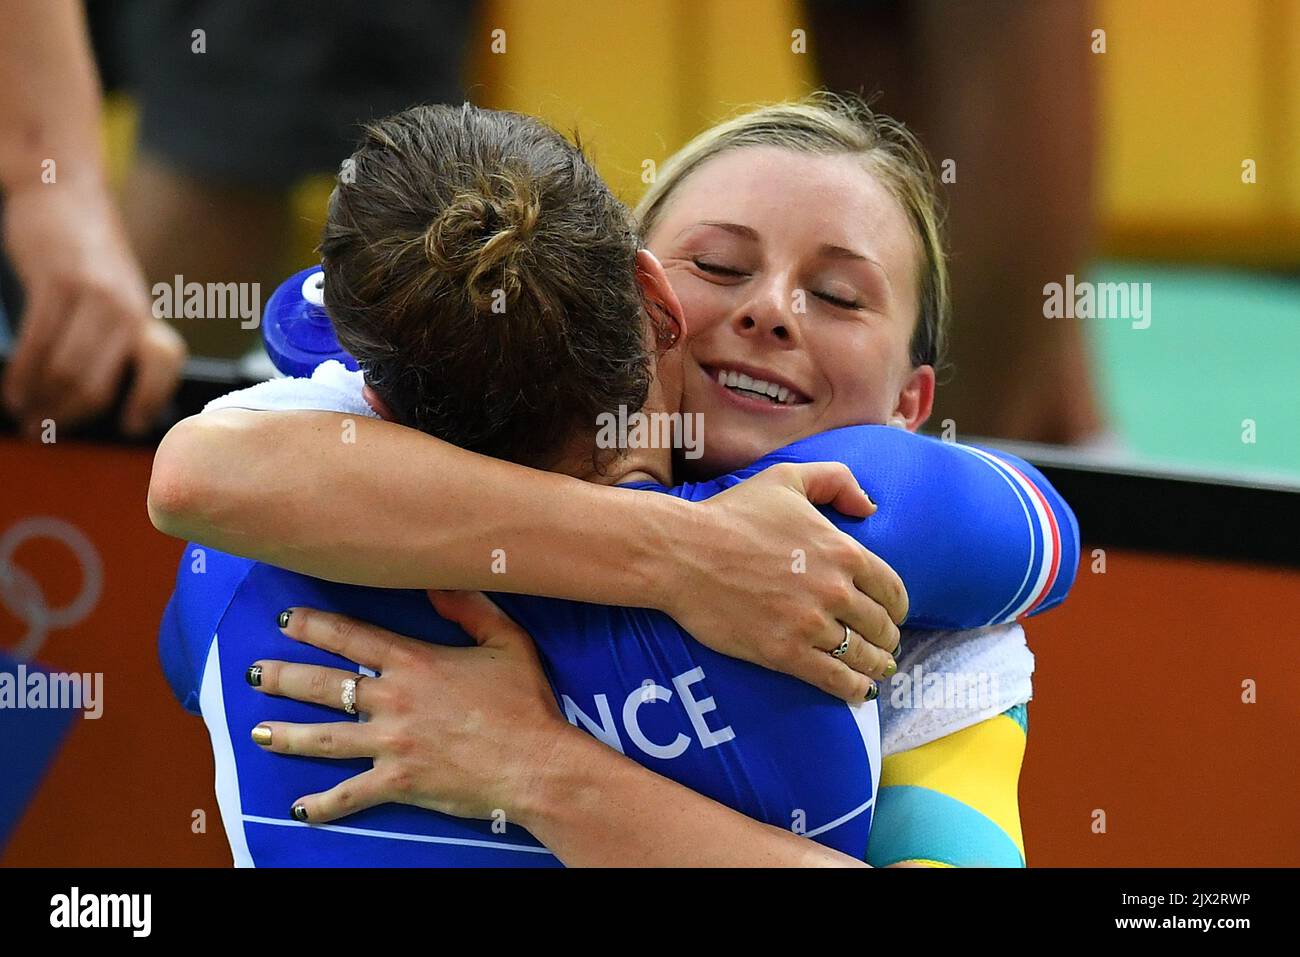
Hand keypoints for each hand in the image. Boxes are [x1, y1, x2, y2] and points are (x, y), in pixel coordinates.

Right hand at [1, 179, 186, 435]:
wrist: (64, 192)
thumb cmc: (86, 255)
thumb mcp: (116, 295)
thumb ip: (115, 337)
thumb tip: (99, 392)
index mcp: (143, 316)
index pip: (163, 365)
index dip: (150, 401)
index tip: (130, 426)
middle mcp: (126, 310)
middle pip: (99, 385)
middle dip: (69, 415)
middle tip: (45, 429)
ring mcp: (93, 296)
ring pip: (65, 372)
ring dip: (40, 401)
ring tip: (25, 413)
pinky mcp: (56, 283)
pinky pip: (37, 345)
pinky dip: (22, 376)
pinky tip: (13, 391)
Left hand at [248, 593, 570, 823]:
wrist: (536, 763)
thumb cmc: (526, 704)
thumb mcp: (508, 642)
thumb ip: (471, 609)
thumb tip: (438, 584)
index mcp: (416, 662)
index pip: (351, 637)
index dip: (314, 626)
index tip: (286, 620)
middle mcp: (394, 700)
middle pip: (325, 685)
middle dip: (284, 677)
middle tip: (255, 673)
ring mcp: (392, 743)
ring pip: (325, 738)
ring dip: (286, 735)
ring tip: (257, 732)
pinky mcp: (398, 782)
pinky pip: (350, 795)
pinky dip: (322, 804)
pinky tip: (298, 808)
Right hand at [662, 461, 906, 702]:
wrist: (682, 553)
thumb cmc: (731, 514)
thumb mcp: (787, 479)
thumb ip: (836, 480)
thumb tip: (870, 508)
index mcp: (843, 551)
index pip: (891, 590)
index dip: (897, 607)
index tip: (892, 615)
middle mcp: (835, 590)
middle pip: (880, 626)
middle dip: (886, 638)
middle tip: (883, 645)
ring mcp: (810, 625)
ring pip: (862, 655)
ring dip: (876, 665)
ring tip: (876, 670)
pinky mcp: (785, 653)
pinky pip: (835, 679)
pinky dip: (855, 689)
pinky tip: (861, 692)